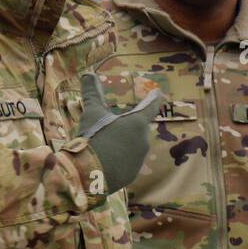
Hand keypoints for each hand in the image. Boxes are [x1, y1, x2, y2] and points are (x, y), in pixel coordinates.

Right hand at [79, 73, 162, 193]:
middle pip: (138, 128)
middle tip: (112, 124)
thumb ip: (92, 93)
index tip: (158, 93)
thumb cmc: (93, 137)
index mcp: (137, 123)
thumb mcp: (91, 112)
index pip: (150, 107)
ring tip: (103, 144)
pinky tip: (104, 160)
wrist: (88, 174)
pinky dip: (119, 159)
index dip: (154, 99)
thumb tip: (88, 73)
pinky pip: (127, 162)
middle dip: (128, 125)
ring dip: (123, 143)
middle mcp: (143, 140)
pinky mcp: (131, 175)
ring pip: (133, 146)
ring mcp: (138, 160)